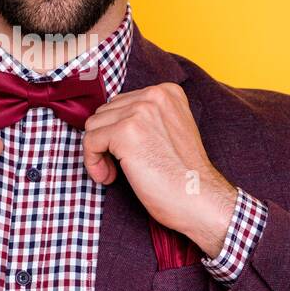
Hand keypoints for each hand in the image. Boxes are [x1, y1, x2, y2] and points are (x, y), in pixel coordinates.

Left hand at [82, 82, 236, 256]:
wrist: (199, 199)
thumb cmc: (183, 176)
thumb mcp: (169, 131)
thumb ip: (146, 119)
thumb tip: (108, 122)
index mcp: (167, 91)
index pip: (120, 103)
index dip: (117, 132)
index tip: (128, 154)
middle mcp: (154, 95)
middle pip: (104, 113)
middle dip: (106, 141)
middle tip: (121, 167)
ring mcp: (140, 111)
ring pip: (93, 126)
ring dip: (98, 153)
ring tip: (117, 173)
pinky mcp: (126, 132)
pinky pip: (90, 141)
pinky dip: (93, 162)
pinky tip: (109, 177)